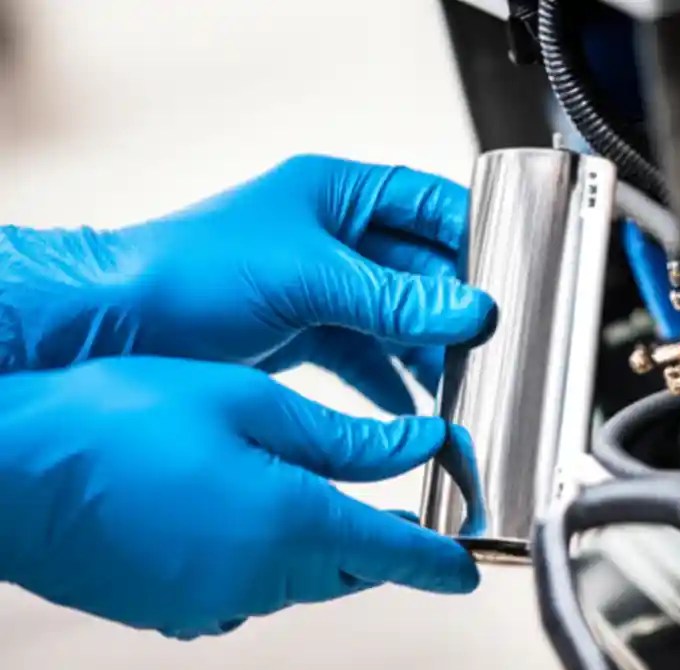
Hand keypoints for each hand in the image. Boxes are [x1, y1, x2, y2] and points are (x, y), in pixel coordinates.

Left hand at [0, 154, 494, 413]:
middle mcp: (334, 237)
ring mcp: (320, 288)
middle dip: (455, 310)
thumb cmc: (187, 274)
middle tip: (490, 344)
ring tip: (463, 384)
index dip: (473, 238)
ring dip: (429, 353)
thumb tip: (469, 311)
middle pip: (421, 271)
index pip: (429, 206)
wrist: (114, 330)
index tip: (510, 277)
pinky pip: (367, 357)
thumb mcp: (306, 279)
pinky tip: (416, 409)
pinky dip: (392, 382)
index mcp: (337, 195)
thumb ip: (393, 300)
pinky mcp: (304, 334)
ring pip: (398, 319)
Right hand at [0, 357, 482, 639]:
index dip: (442, 562)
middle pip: (353, 568)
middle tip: (407, 511)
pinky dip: (270, 560)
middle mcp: (259, 579)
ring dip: (325, 545)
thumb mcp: (249, 405)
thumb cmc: (113, 421)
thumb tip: (420, 448)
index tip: (471, 569)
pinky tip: (247, 516)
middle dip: (385, 543)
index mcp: (291, 526)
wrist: (4, 469)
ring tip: (319, 494)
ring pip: (304, 580)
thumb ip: (346, 439)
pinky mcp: (174, 611)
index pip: (397, 555)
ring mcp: (212, 603)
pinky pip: (250, 590)